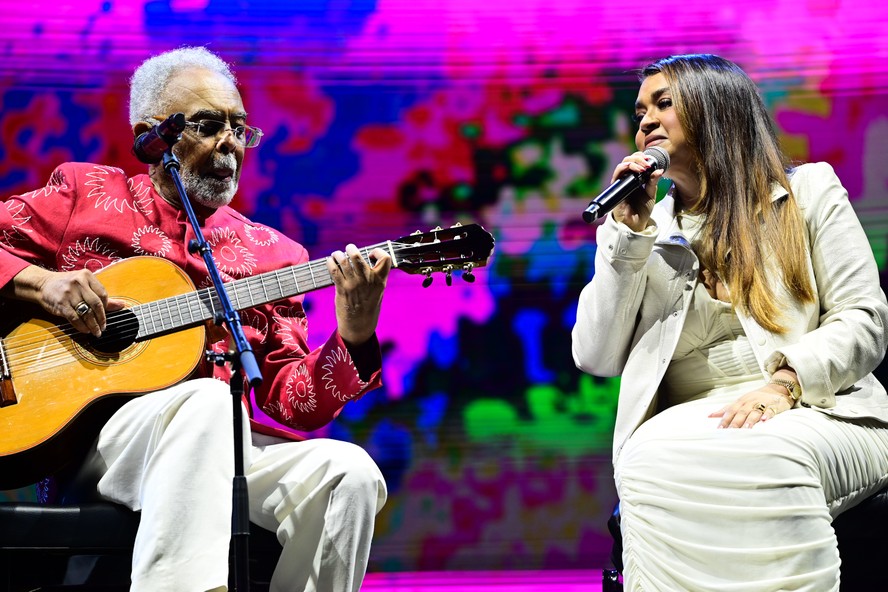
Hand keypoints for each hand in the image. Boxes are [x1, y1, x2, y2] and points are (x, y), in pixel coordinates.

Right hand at [9, 266, 125, 336]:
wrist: (42, 284)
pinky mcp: (61, 304)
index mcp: (86, 276)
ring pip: (86, 312)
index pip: (102, 293)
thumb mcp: (84, 285)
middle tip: (103, 327)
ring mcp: (69, 293)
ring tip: (96, 332)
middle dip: (101, 318)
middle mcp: (78, 283)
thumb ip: (102, 296)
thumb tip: (122, 305)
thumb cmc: (67, 285)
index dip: (106, 307)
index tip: (106, 315)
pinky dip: (81, 326)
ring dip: (93, 325)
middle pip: (96, 304)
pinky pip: (75, 318)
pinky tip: (85, 330)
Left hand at [327, 244, 391, 346]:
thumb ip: (374, 277)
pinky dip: (331, 263)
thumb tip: (364, 261)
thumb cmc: (369, 307)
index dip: (378, 252)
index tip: (371, 254)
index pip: (385, 258)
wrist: (359, 324)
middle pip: (357, 256)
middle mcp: (367, 280)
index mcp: (380, 280)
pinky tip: (330, 262)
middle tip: (349, 249)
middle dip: (351, 249)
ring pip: (344, 261)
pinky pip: (334, 270)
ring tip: (337, 255)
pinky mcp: (342, 288)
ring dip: (338, 255)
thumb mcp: (378, 291)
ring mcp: (354, 284)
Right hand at [610, 152, 665, 231]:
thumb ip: (653, 182)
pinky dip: (624, 168)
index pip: (635, 162)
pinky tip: (633, 170)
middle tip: (648, 164)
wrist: (636, 224)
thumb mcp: (651, 194)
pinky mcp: (616, 189)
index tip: (651, 160)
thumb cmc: (642, 210)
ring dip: (633, 162)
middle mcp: (626, 179)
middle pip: (627, 160)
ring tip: (643, 168)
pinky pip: (617, 175)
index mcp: (634, 179)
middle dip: (638, 158)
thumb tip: (659, 170)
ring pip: (622, 165)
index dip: (641, 158)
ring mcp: (620, 183)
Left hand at [709, 384, 794, 428]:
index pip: (731, 411)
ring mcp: (762, 403)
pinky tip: (764, 420)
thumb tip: (710, 415)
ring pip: (755, 412)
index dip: (725, 419)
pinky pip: (770, 410)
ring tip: (746, 429)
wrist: (776, 389)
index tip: (719, 428)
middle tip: (731, 432)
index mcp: (741, 402)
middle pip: (741, 412)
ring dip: (750, 420)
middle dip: (736, 422)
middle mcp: (750, 402)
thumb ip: (726, 409)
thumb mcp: (740, 402)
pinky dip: (767, 415)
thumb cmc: (755, 398)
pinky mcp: (774, 406)